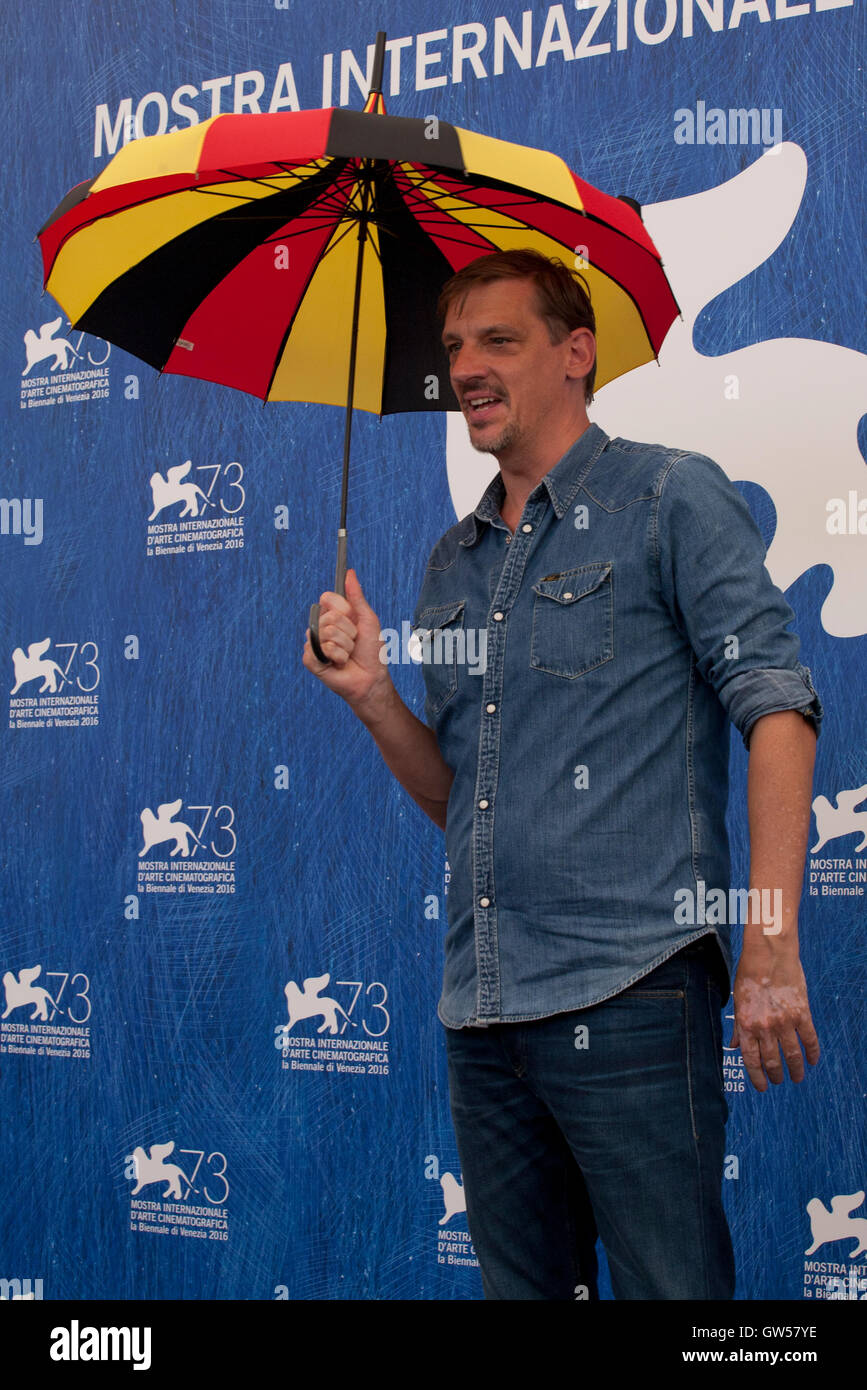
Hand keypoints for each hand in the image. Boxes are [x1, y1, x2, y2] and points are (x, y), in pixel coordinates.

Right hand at [302, 568, 390, 711]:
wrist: (371, 678)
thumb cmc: (371, 650)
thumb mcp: (368, 619)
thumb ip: (357, 596)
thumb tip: (350, 572)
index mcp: (332, 615)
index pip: (327, 598)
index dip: (343, 608)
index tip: (353, 619)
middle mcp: (321, 627)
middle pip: (329, 617)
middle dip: (348, 631)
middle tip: (353, 642)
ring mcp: (314, 643)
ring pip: (326, 633)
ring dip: (345, 646)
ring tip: (347, 654)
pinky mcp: (310, 660)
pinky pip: (320, 650)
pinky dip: (336, 657)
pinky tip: (338, 663)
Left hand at [730, 945, 819, 1091]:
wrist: (769, 953)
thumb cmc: (750, 973)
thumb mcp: (737, 1000)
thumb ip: (739, 1026)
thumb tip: (735, 1046)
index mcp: (746, 1024)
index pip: (751, 1060)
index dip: (757, 1077)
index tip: (762, 1087)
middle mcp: (765, 1026)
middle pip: (772, 1061)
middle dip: (775, 1075)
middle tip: (778, 1081)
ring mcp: (785, 1021)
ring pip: (792, 1055)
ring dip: (795, 1070)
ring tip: (796, 1077)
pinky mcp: (802, 1013)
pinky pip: (810, 1039)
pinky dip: (812, 1052)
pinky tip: (812, 1060)